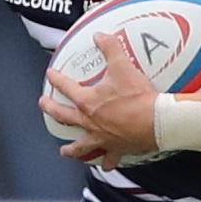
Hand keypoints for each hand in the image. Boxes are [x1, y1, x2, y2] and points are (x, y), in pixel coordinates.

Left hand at [40, 32, 158, 169]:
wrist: (156, 120)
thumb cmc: (138, 96)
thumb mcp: (123, 67)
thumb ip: (110, 48)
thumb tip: (100, 35)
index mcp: (88, 102)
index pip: (66, 87)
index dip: (56, 79)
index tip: (50, 75)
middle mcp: (90, 122)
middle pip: (64, 116)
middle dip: (51, 110)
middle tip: (44, 105)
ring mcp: (102, 138)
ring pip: (81, 146)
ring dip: (71, 149)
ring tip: (64, 151)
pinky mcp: (117, 149)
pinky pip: (110, 159)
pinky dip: (107, 163)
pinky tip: (105, 165)